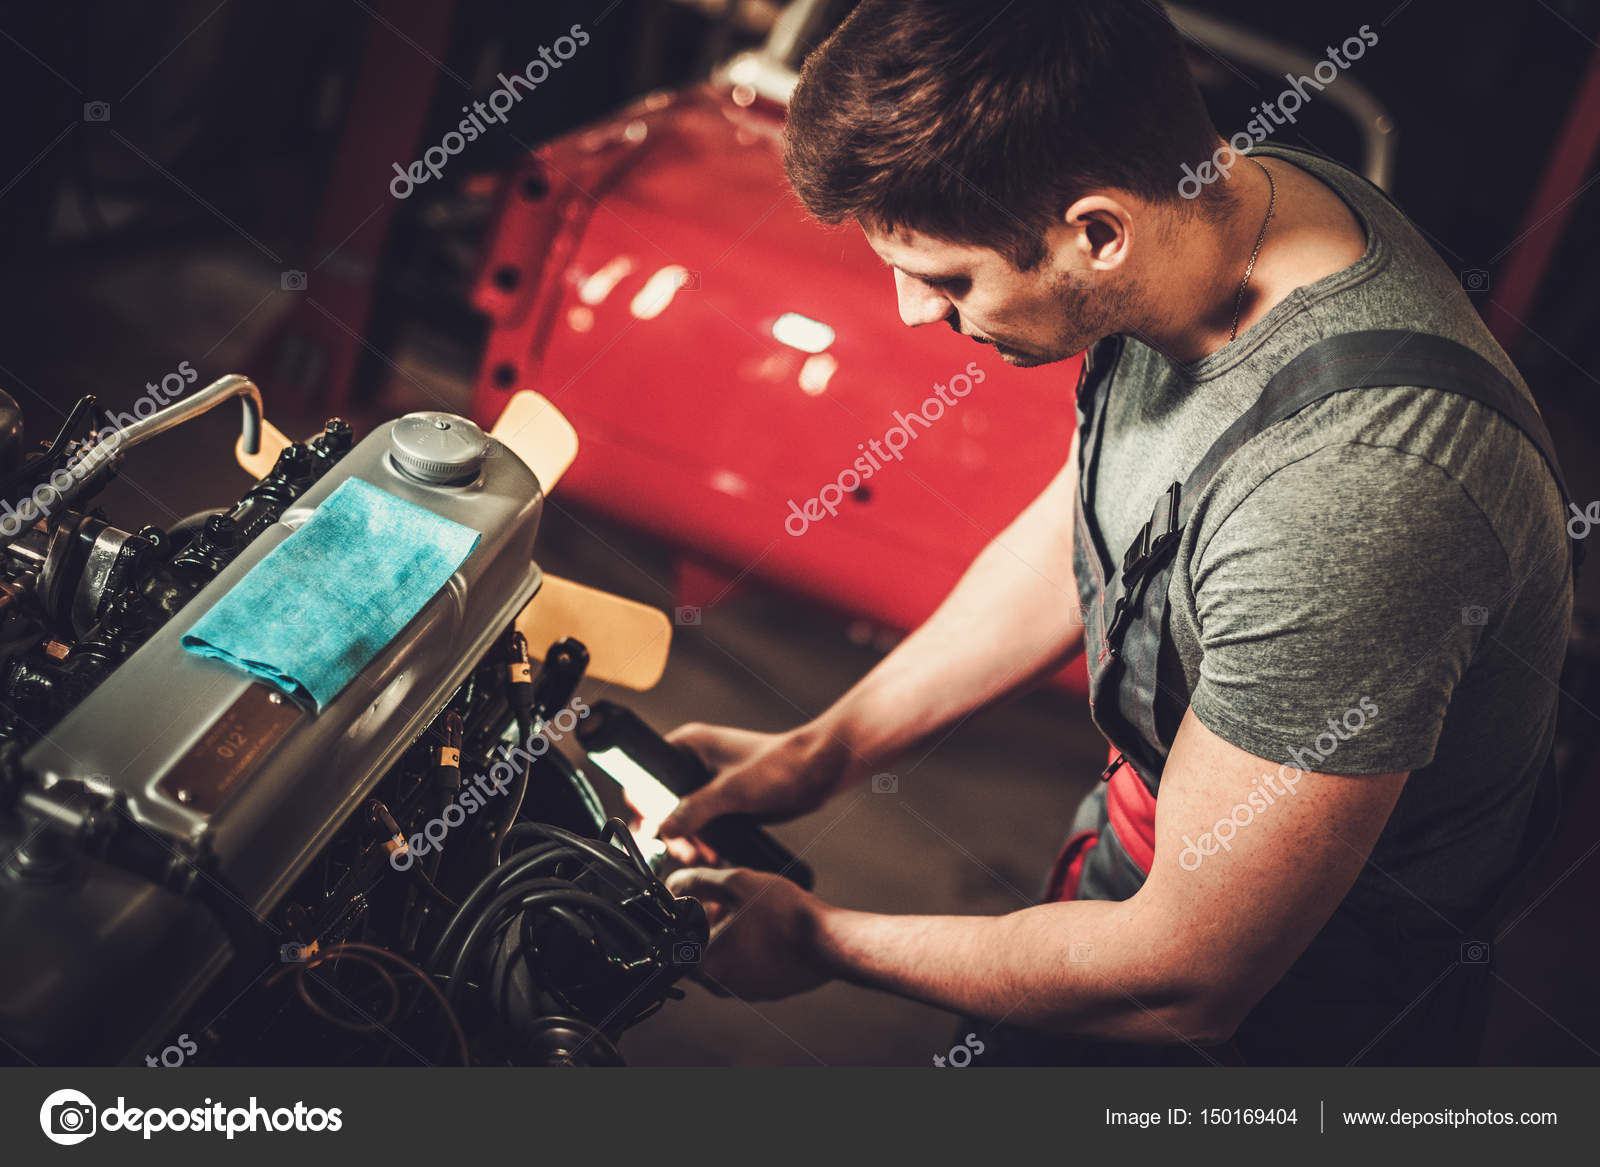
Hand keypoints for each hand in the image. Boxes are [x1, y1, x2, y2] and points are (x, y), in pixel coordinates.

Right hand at [658, 722, 850, 838]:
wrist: (817, 772)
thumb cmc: (780, 765)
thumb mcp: (731, 790)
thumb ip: (694, 809)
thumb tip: (663, 828)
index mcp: (689, 745)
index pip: (646, 772)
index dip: (642, 802)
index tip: (649, 828)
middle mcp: (695, 760)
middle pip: (661, 799)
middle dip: (667, 829)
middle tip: (679, 849)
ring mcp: (709, 781)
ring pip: (682, 815)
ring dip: (685, 839)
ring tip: (697, 856)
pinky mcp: (725, 799)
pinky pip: (703, 822)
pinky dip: (702, 839)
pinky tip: (709, 855)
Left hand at [665, 866, 833, 1000]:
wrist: (829, 942)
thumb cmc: (784, 914)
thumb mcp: (735, 882)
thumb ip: (697, 881)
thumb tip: (674, 884)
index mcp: (706, 965)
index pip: (676, 940)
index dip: (686, 913)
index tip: (701, 898)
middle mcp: (721, 986)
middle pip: (700, 948)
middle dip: (709, 921)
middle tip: (729, 900)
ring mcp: (745, 991)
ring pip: (724, 956)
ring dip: (729, 932)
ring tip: (752, 910)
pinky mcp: (765, 990)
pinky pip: (746, 966)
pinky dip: (749, 946)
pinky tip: (767, 926)